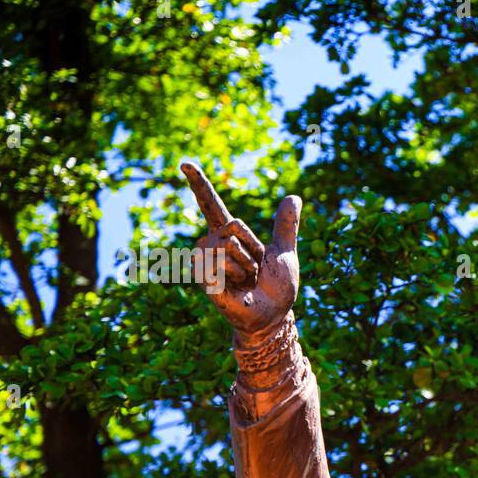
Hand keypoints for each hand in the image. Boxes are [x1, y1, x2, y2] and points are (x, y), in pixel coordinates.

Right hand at [181, 161, 301, 341]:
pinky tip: (235, 288)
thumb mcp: (285, 251)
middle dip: (253, 247)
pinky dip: (234, 275)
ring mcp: (206, 262)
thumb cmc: (277, 287)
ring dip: (246, 264)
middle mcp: (213, 245)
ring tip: (246, 280)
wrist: (274, 315)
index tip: (184, 163)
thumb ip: (286, 225)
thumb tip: (294, 196)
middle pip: (234, 225)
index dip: (199, 183)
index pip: (211, 204)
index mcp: (230, 236)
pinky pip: (219, 263)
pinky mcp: (204, 280)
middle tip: (255, 269)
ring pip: (228, 244)